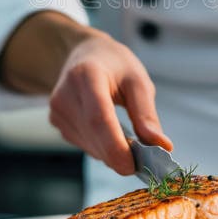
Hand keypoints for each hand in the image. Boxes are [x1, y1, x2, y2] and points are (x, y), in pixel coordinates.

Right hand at [49, 32, 171, 175]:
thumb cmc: (114, 64)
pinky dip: (101, 147)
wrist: (84, 53)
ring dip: (112, 152)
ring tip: (128, 138)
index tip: (135, 166)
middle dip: (120, 155)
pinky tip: (111, 133)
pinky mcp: (56, 121)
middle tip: (144, 158)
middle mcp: (65, 94)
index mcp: (87, 75)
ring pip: (89, 146)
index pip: (99, 119)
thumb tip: (162, 147)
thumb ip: (146, 114)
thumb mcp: (137, 80)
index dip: (116, 147)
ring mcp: (57, 110)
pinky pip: (83, 144)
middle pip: (94, 137)